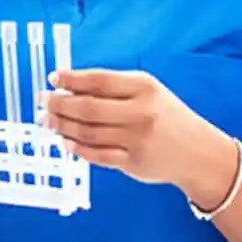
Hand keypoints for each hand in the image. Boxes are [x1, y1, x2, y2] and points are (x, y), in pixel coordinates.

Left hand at [43, 69, 237, 197]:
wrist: (198, 152)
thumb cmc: (167, 116)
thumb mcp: (148, 91)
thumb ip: (113, 88)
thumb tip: (70, 87)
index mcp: (144, 88)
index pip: (99, 81)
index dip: (71, 79)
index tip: (53, 78)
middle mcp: (141, 113)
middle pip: (89, 108)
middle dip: (60, 104)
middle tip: (44, 101)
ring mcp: (136, 140)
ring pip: (89, 132)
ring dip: (63, 126)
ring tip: (49, 121)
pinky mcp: (133, 163)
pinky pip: (97, 155)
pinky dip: (77, 148)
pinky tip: (65, 141)